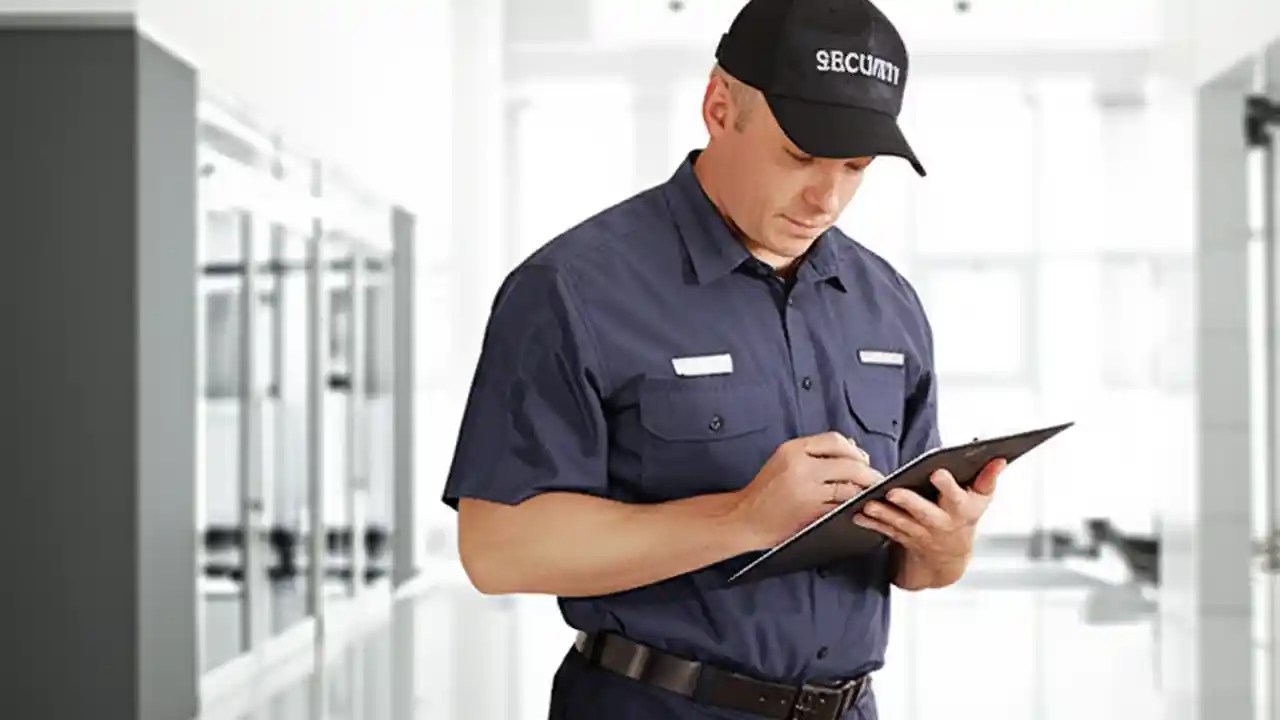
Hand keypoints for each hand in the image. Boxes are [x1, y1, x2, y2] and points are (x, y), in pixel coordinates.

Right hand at [731, 432, 883, 549]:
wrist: (745, 518)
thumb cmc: (764, 492)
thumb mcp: (783, 461)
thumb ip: (813, 453)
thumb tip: (849, 447)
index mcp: (793, 449)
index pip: (835, 441)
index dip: (854, 450)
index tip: (863, 459)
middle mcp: (801, 466)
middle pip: (848, 463)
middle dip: (868, 472)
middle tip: (876, 479)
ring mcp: (807, 490)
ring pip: (848, 486)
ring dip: (864, 491)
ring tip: (869, 494)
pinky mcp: (812, 511)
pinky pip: (841, 505)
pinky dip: (852, 506)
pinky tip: (856, 507)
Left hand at [852, 458, 1006, 560]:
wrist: (950, 558)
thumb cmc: (965, 516)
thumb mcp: (981, 500)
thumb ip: (988, 479)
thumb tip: (999, 458)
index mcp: (962, 510)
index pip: (957, 496)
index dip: (948, 486)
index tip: (938, 472)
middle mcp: (941, 523)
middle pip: (925, 513)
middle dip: (909, 502)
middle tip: (893, 491)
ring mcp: (921, 534)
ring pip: (901, 523)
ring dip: (884, 513)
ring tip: (868, 502)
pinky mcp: (903, 538)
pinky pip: (886, 530)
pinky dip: (872, 522)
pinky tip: (857, 513)